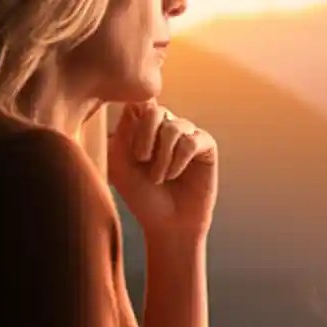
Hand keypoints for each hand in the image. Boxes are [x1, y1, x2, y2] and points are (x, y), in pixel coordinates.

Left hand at [108, 100, 218, 245]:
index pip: (136, 104)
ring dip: (162, 155)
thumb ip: (123, 131)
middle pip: (155, 110)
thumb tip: (137, 103)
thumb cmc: (142, 196)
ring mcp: (187, 136)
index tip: (127, 147)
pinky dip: (179, 159)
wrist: (168, 224)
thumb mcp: (120, 163)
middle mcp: (166, 127)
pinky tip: (174, 175)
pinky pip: (192, 141)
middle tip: (140, 160)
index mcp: (142, 127)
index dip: (131, 121)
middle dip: (145, 136)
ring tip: (158, 177)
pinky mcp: (206, 148)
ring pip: (174, 126)